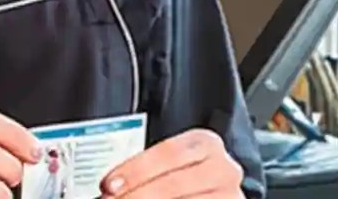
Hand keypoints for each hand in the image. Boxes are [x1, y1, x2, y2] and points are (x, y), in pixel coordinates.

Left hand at [99, 129, 243, 198]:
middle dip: (137, 196)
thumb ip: (144, 172)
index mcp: (206, 144)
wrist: (209, 191)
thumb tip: (108, 188)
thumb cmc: (184, 177)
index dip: (135, 170)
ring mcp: (229, 196)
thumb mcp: (170, 165)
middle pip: (173, 183)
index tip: (109, 185)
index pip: (168, 152)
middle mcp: (223, 169)